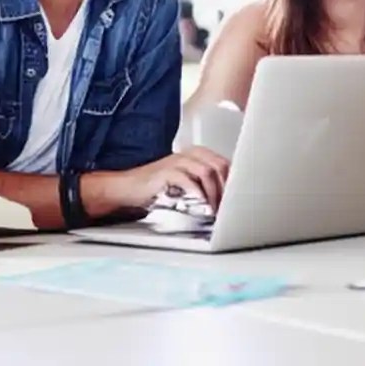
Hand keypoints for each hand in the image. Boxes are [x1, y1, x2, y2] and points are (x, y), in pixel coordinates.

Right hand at [112, 148, 231, 212]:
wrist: (128, 188)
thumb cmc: (158, 187)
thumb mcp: (186, 183)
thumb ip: (205, 185)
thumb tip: (227, 200)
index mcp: (197, 155)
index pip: (225, 164)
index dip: (233, 183)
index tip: (236, 201)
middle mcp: (189, 154)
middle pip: (219, 166)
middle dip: (226, 189)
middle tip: (227, 208)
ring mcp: (177, 161)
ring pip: (206, 172)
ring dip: (214, 194)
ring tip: (214, 210)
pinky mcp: (166, 172)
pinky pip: (188, 180)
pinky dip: (197, 194)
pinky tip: (200, 206)